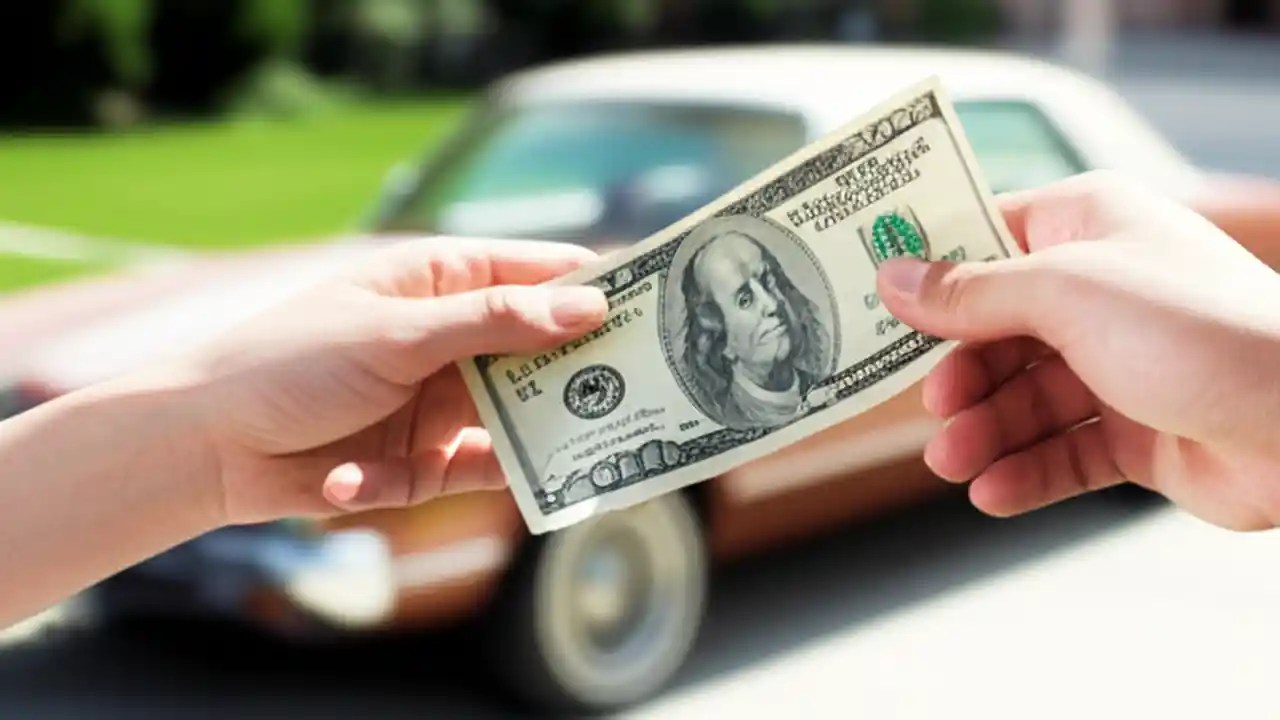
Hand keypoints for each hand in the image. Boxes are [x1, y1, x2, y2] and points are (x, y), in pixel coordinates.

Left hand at [186, 237, 606, 524]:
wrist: (204, 446)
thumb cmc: (290, 362)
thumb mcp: (396, 332)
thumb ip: (494, 322)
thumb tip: (588, 307)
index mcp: (444, 282)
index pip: (540, 275)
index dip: (599, 287)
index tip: (660, 306)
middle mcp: (454, 340)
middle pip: (546, 351)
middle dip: (586, 371)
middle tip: (647, 388)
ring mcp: (444, 401)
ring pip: (524, 417)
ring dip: (541, 432)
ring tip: (579, 446)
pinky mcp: (428, 462)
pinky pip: (477, 469)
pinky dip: (460, 476)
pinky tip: (382, 474)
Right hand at [876, 171, 1279, 530]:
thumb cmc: (1200, 328)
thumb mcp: (1066, 291)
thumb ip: (973, 291)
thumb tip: (895, 277)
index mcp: (1088, 227)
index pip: (987, 237)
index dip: (931, 271)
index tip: (874, 303)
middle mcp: (1099, 290)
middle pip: (996, 331)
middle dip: (959, 375)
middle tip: (930, 410)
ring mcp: (1118, 364)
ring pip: (1023, 399)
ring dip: (983, 433)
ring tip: (953, 463)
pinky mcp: (1136, 432)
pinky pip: (1061, 452)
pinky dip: (1024, 472)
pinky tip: (993, 493)